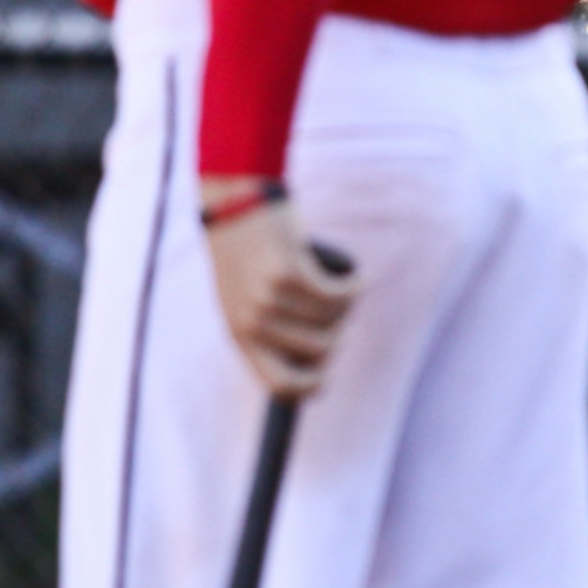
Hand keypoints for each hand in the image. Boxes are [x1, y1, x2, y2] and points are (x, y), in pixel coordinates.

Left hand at [201, 177, 358, 397]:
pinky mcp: (288, 272)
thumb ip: (273, 327)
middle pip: (321, 351)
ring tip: (340, 285)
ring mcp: (269, 298)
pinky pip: (339, 294)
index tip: (327, 370)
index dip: (313, 385)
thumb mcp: (248, 295)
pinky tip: (355, 278)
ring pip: (333, 320)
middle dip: (339, 332)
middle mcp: (252, 321)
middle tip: (336, 311)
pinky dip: (354, 286)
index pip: (281, 386)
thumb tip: (319, 356)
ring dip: (345, 304)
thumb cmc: (247, 251)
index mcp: (239, 334)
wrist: (232, 201)